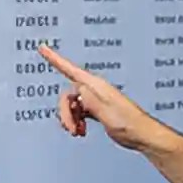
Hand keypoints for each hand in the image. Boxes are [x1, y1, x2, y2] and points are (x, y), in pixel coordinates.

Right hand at [38, 44, 156, 149]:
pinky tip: (82, 131)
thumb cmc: (128, 124)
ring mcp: (95, 100)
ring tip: (78, 132)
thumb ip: (91, 100)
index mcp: (96, 86)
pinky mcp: (97, 110)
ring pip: (71, 105)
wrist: (140, 135)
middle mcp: (95, 90)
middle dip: (65, 113)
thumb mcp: (107, 112)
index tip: (42, 48)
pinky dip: (75, 122)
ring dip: (70, 120)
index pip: (71, 70)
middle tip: (71, 129)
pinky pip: (78, 112)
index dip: (55, 59)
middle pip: (67, 95)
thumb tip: (78, 89)